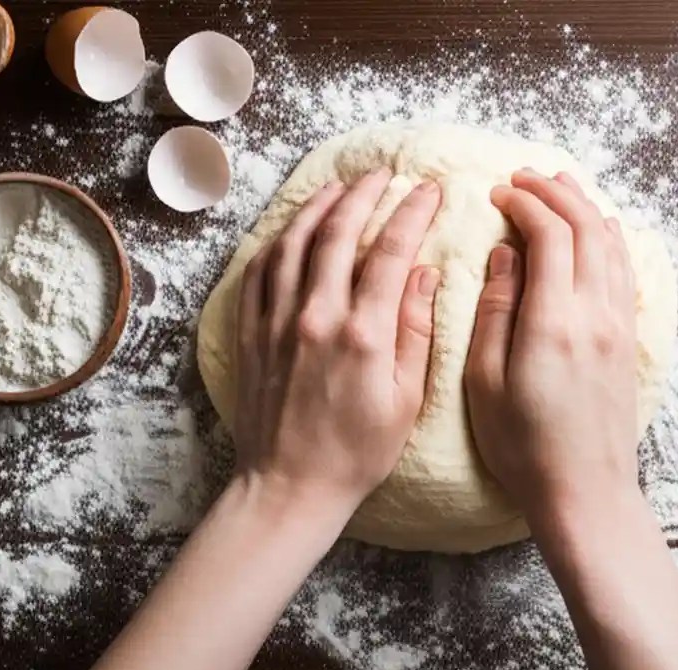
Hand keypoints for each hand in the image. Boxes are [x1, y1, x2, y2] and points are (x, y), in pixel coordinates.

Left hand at [233, 169, 441, 507]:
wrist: (289, 486)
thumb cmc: (357, 453)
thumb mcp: (406, 400)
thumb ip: (416, 331)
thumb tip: (424, 274)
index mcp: (363, 334)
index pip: (392, 252)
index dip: (412, 213)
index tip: (428, 192)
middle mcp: (315, 317)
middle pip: (338, 232)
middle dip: (364, 193)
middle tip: (383, 174)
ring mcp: (276, 322)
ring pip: (293, 241)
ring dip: (317, 205)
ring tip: (339, 187)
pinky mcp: (249, 334)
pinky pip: (258, 271)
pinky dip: (276, 240)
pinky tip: (291, 229)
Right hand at [465, 168, 639, 520]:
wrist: (585, 492)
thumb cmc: (523, 446)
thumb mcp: (485, 382)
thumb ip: (495, 310)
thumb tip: (506, 254)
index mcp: (554, 321)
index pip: (549, 234)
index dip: (523, 203)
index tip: (496, 192)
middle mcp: (594, 314)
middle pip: (585, 227)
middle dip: (555, 192)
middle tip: (524, 177)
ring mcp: (617, 326)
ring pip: (610, 244)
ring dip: (584, 206)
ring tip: (560, 186)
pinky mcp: (625, 341)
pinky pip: (622, 271)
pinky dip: (608, 237)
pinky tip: (597, 229)